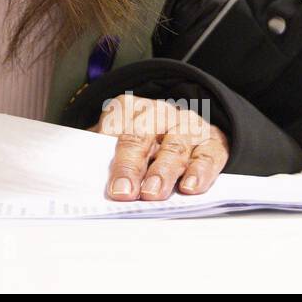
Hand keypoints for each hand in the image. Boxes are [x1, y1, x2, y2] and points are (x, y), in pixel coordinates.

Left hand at [86, 92, 229, 200]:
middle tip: (125, 192)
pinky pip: (208, 155)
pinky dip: (201, 171)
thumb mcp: (117, 138)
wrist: (182, 125)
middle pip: (142, 136)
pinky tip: (191, 187)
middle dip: (132, 166)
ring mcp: (187, 125)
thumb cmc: (141, 139)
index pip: (115, 129)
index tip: (111, 185)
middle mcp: (159, 112)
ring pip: (175, 146)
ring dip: (163, 171)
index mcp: (129, 108)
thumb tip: (88, 181)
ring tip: (154, 193)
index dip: (112, 158)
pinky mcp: (213, 140)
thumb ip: (102, 154)